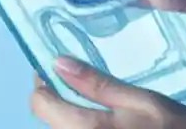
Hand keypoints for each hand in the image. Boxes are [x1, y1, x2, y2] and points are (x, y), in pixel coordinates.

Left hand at [30, 56, 185, 128]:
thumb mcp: (146, 102)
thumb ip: (99, 85)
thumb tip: (57, 62)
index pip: (40, 104)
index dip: (43, 82)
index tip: (56, 68)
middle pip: (50, 121)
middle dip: (59, 100)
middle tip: (82, 83)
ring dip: (71, 117)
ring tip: (98, 105)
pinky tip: (109, 126)